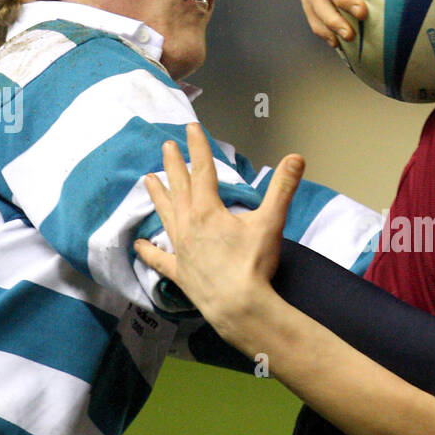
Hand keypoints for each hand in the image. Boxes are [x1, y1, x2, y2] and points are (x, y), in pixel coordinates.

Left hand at [133, 123, 303, 341]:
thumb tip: (295, 157)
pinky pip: (159, 258)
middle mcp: (188, 225)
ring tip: (147, 180)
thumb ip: (282, 188)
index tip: (191, 128)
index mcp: (208, 210)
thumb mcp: (271, 222)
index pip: (203, 170)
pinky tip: (138, 245)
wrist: (239, 306)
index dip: (199, 146)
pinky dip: (149, 251)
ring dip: (157, 196)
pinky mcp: (179, 272)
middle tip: (166, 146)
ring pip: (165, 215)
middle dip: (174, 165)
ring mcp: (181, 249)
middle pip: (179, 188)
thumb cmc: (253, 265)